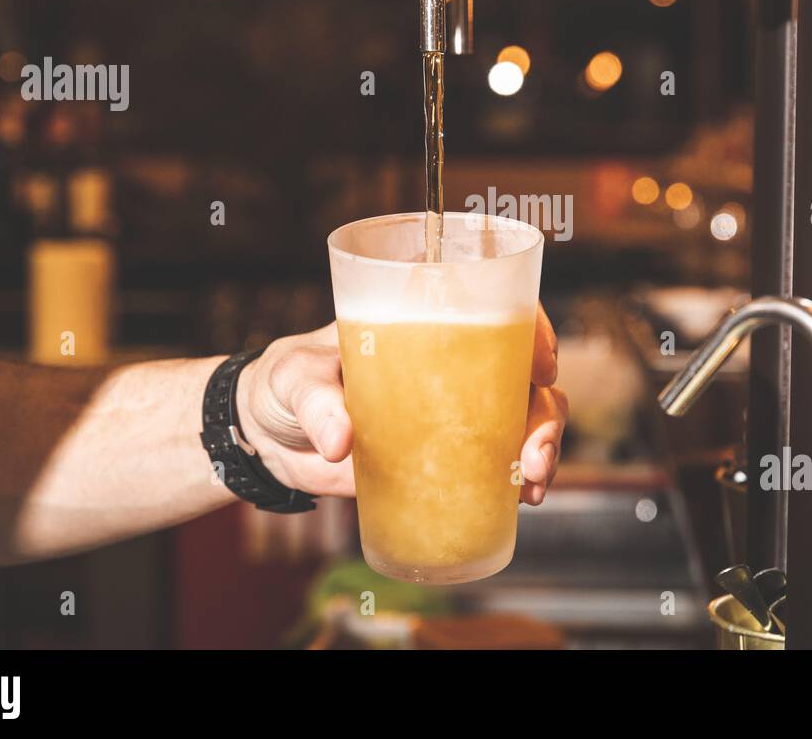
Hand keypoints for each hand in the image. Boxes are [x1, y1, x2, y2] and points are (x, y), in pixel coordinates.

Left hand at [235, 307, 567, 504]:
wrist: (266, 437)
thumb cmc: (283, 382)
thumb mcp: (294, 376)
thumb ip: (315, 401)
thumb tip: (340, 444)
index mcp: (423, 326)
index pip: (494, 311)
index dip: (532, 330)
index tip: (542, 363)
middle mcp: (452, 366)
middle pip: (523, 375)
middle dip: (545, 411)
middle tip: (533, 452)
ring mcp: (454, 415)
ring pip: (523, 420)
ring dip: (542, 448)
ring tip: (532, 483)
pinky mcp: (443, 459)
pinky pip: (495, 465)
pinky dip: (518, 481)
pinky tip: (525, 500)